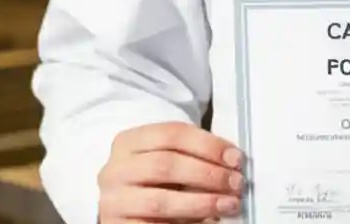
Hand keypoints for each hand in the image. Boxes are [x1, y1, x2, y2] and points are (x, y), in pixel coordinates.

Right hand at [97, 122, 244, 222]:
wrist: (120, 204)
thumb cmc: (152, 178)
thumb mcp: (164, 157)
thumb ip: (191, 155)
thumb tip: (232, 164)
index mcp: (128, 142)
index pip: (172, 134)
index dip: (208, 145)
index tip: (235, 157)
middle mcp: (115, 170)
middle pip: (165, 165)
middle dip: (207, 174)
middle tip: (236, 183)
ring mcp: (114, 201)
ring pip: (160, 201)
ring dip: (201, 203)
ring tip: (228, 204)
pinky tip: (208, 222)